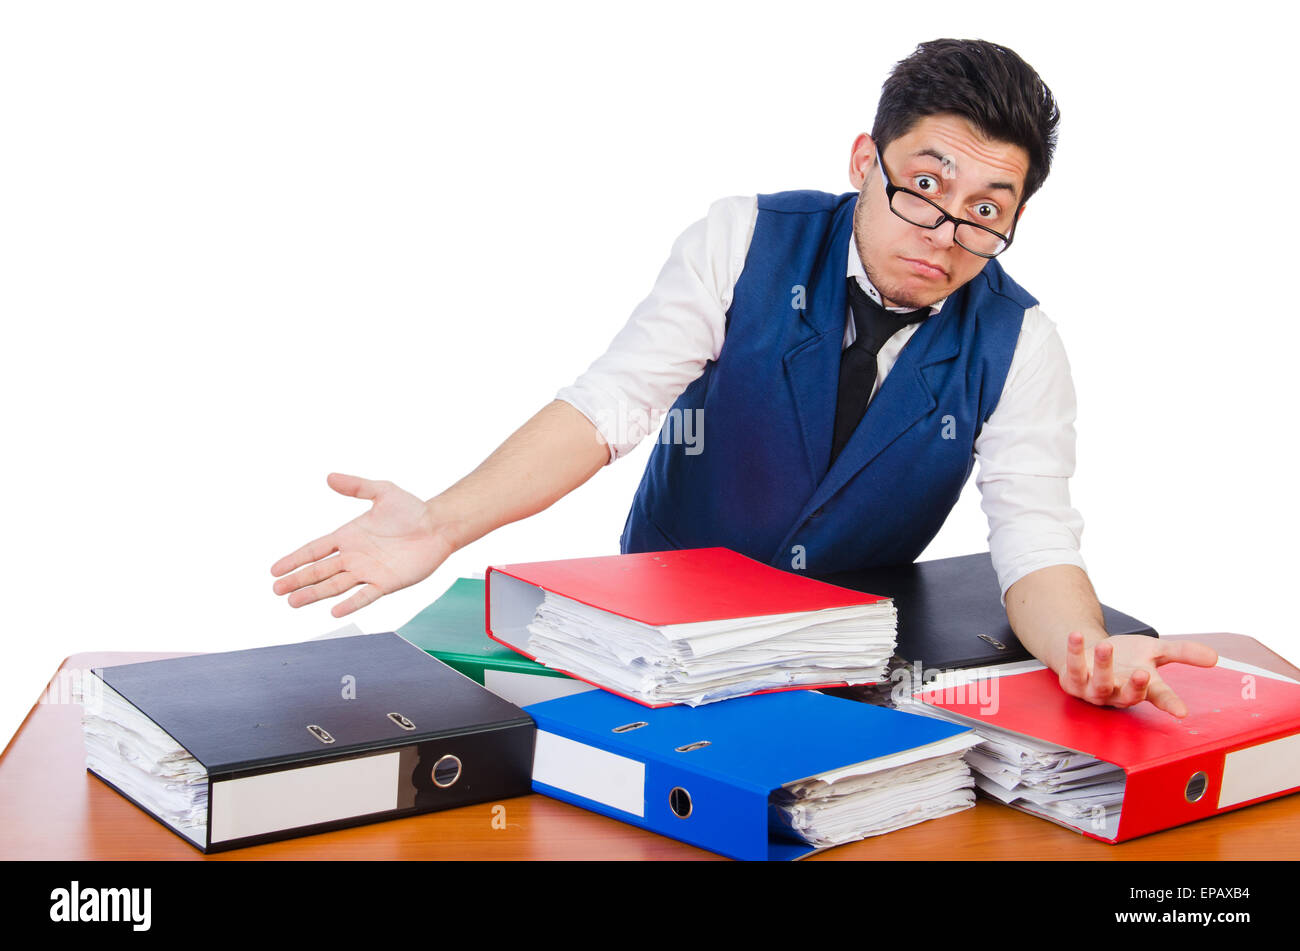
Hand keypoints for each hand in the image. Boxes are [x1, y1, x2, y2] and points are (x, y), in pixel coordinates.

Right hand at [270, 473, 453, 616]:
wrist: (438, 525)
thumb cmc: (412, 509)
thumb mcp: (382, 492)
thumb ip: (357, 486)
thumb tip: (330, 476)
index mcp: (348, 536)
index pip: (315, 550)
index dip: (295, 559)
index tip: (275, 570)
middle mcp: (354, 556)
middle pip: (319, 571)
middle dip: (297, 580)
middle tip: (277, 590)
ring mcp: (368, 571)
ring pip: (335, 585)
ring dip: (314, 594)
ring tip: (293, 602)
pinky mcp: (386, 583)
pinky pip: (364, 596)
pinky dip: (350, 604)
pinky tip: (334, 611)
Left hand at [1059, 631, 1218, 717]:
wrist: (1091, 654)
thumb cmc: (1126, 658)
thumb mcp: (1155, 651)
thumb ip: (1183, 652)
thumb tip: (1214, 656)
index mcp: (1142, 688)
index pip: (1160, 697)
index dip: (1171, 704)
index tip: (1182, 711)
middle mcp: (1118, 692)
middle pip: (1128, 696)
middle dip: (1135, 686)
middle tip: (1143, 674)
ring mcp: (1094, 689)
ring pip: (1099, 683)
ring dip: (1103, 665)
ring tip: (1107, 647)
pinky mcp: (1073, 680)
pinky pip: (1072, 667)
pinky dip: (1074, 651)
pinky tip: (1076, 636)